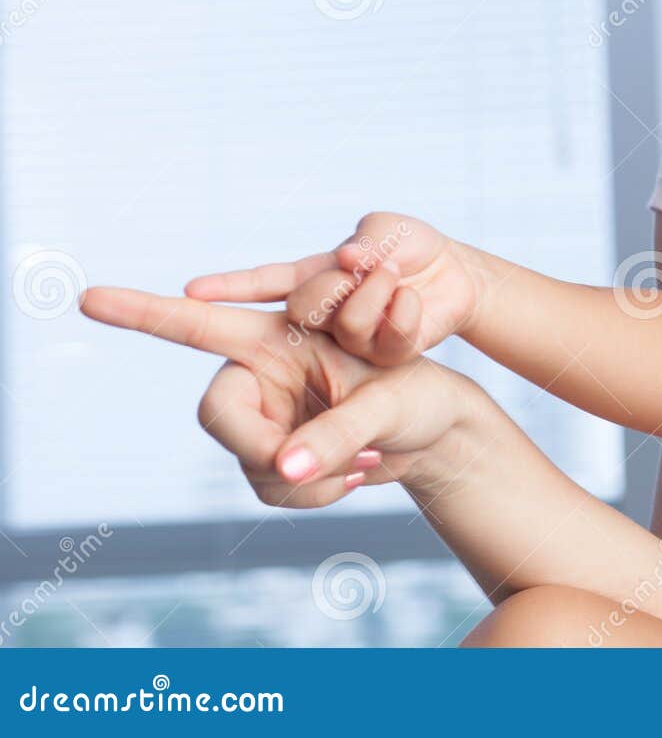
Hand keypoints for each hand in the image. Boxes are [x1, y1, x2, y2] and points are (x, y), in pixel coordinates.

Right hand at [80, 284, 477, 506]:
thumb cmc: (422, 394)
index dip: (142, 313)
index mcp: (279, 336)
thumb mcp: (388, 406)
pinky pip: (272, 490)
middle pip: (218, 415)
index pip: (199, 324)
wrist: (442, 430)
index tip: (89, 298)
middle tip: (312, 462)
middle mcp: (262, 373)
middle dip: (266, 445)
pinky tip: (361, 473)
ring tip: (369, 459)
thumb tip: (281, 472)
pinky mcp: (279, 457)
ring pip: (249, 465)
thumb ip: (335, 434)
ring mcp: (268, 418)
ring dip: (310, 478)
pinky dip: (317, 494)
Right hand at [185, 212, 480, 366]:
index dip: (218, 290)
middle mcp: (322, 316)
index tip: (175, 292)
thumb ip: (366, 241)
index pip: (259, 285)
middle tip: (362, 264)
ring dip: (375, 292)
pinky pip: (389, 338)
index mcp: (308, 279)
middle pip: (303, 307)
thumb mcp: (385, 230)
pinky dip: (403, 311)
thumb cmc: (410, 245)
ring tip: (396, 272)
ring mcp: (353, 340)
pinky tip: (410, 297)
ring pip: (347, 323)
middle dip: (333, 286)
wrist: (456, 276)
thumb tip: (350, 257)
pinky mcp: (387, 357)